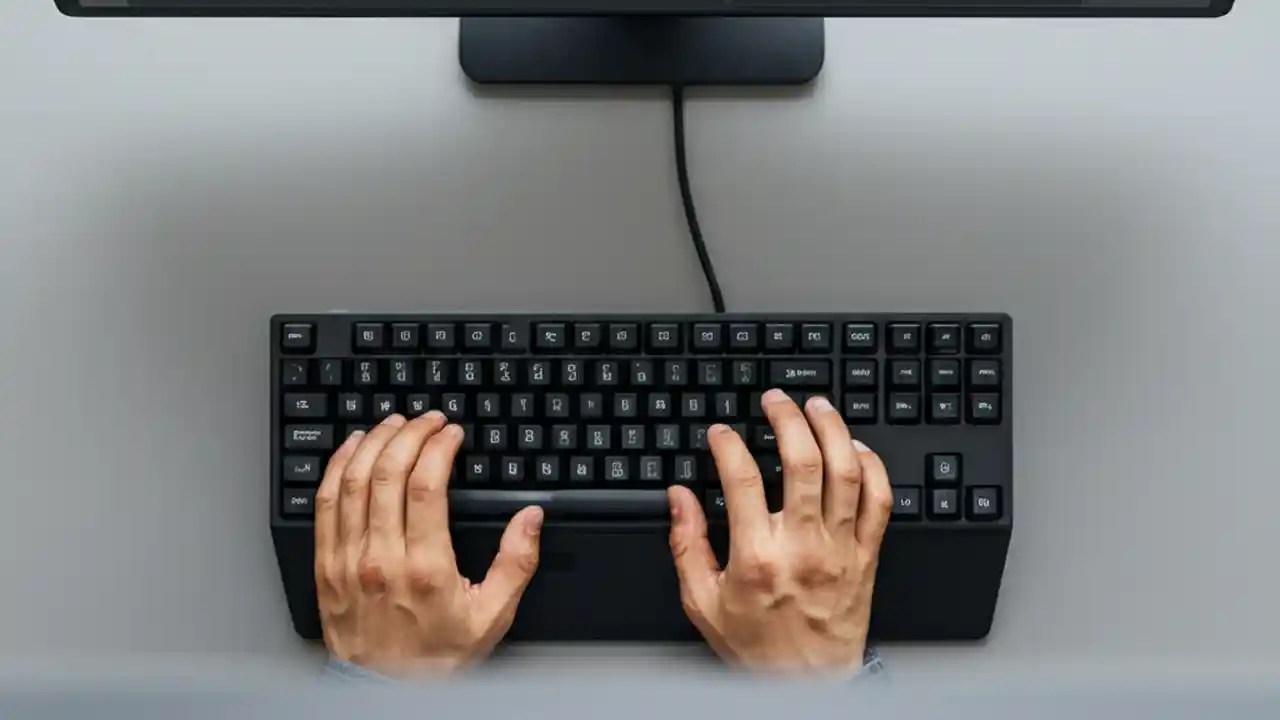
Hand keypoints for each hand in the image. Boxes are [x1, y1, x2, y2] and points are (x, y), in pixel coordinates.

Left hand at [313, 412, 542, 676]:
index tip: (451, 433)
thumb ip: (516, 563)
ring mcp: (347, 560)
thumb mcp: (492, 615)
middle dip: (409, 434)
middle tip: (426, 420)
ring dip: (373, 443)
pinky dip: (338, 468)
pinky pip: (324, 504)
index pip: (425, 486)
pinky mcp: (326, 565)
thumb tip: (530, 518)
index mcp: (425, 568)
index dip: (438, 448)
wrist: (387, 692)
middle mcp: (381, 559)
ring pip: (353, 482)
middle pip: (388, 474)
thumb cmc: (437, 657)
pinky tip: (352, 449)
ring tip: (393, 424)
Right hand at [667, 389, 892, 674]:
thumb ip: (687, 545)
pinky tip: (855, 448)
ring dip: (832, 430)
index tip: (721, 432)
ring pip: (846, 472)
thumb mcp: (702, 602)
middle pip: (803, 462)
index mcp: (757, 556)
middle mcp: (803, 546)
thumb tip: (679, 498)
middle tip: (775, 401)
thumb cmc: (757, 646)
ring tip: (816, 406)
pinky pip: (880, 501)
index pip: (741, 479)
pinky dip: (872, 467)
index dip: (728, 444)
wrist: (807, 685)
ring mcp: (841, 549)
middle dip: (787, 419)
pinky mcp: (867, 556)